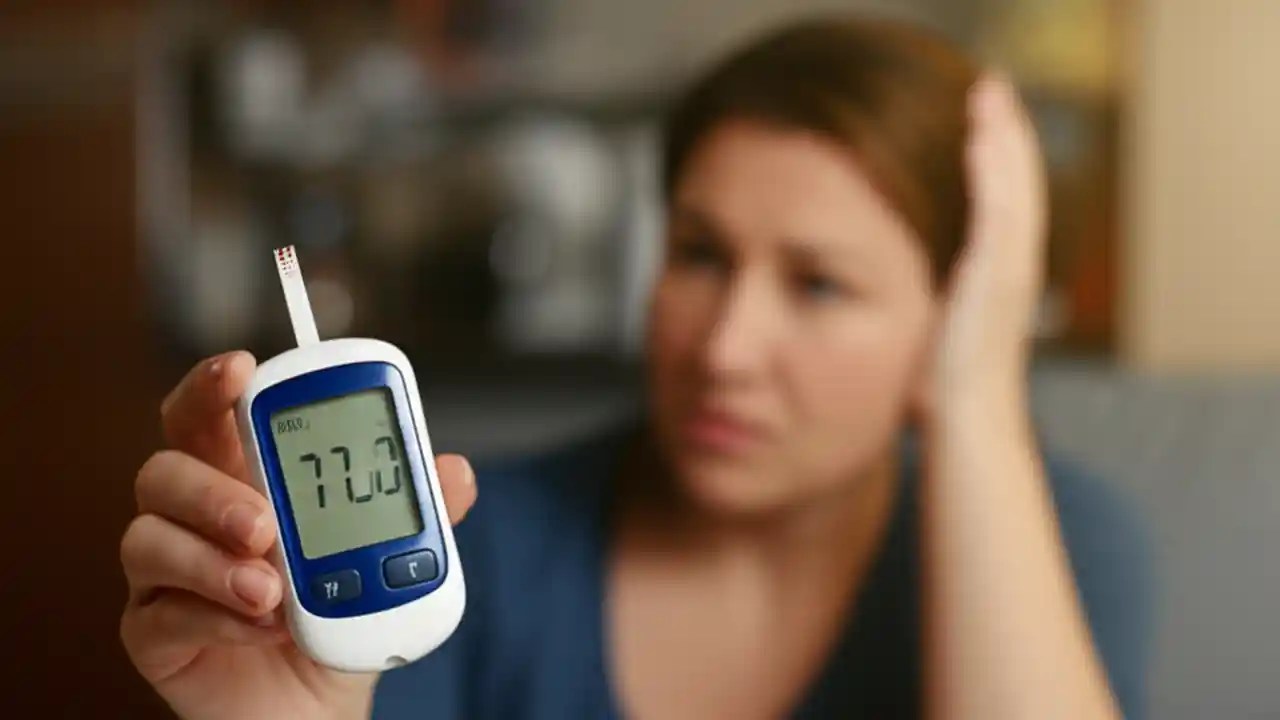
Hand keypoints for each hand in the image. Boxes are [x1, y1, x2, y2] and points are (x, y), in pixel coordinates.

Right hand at [120, 351, 477, 719]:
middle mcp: (193, 517)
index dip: (213, 385)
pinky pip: (161, 611)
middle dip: (211, 487)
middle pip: (164, 467)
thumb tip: (455, 472)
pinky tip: (263, 629)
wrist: (318, 704)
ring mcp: (165, 573)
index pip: (211, 415)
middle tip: (265, 522)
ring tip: (272, 590)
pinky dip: (217, 616)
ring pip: (150, 537)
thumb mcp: (387, 558)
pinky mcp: (154, 631)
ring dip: (214, 561)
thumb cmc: (336, 615)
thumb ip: (416, 511)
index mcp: (242, 477)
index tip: (240, 369)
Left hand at [920, 75, 1047, 421]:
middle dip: (1004, 133)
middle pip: (1016, 182)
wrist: (966, 428)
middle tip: (990, 86)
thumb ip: (927, 296)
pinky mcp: (998, 280)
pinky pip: (1000, 214)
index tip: (979, 119)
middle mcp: (1013, 267)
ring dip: (1003, 139)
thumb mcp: (932, 325)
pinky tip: (978, 140)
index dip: (995, 157)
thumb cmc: (941, 389)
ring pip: (1014, 188)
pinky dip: (992, 175)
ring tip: (989, 95)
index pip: (1002, 199)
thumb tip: (895, 279)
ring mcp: (1010, 272)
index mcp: (997, 275)